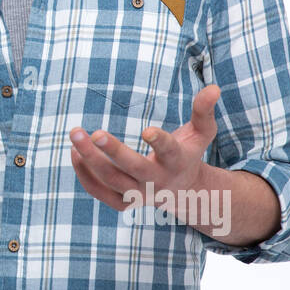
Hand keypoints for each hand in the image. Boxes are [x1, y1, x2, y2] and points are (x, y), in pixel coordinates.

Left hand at [69, 84, 220, 218]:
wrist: (184, 192)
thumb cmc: (188, 152)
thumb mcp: (201, 133)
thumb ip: (204, 111)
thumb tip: (214, 87)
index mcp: (177, 161)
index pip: (169, 152)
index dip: (159, 142)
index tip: (146, 130)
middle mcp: (158, 181)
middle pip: (133, 169)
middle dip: (112, 152)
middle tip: (93, 133)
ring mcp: (140, 194)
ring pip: (111, 181)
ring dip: (91, 160)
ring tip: (75, 136)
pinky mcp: (124, 202)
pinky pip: (100, 192)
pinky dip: (85, 175)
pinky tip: (75, 153)